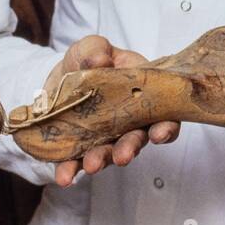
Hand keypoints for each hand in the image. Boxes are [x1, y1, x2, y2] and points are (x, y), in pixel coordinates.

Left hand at [44, 35, 180, 186]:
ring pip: (110, 153)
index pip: (164, 115)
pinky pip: (79, 162)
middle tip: (123, 156)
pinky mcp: (82, 148)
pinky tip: (64, 176)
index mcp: (142, 95)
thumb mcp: (91, 48)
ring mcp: (107, 137)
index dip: (166, 127)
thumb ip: (96, 49)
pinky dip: (72, 170)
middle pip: (137, 139)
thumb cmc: (87, 60)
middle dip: (130, 149)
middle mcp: (130, 122)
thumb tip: (101, 59)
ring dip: (102, 161)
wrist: (58, 77)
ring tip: (90, 166)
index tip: (159, 133)